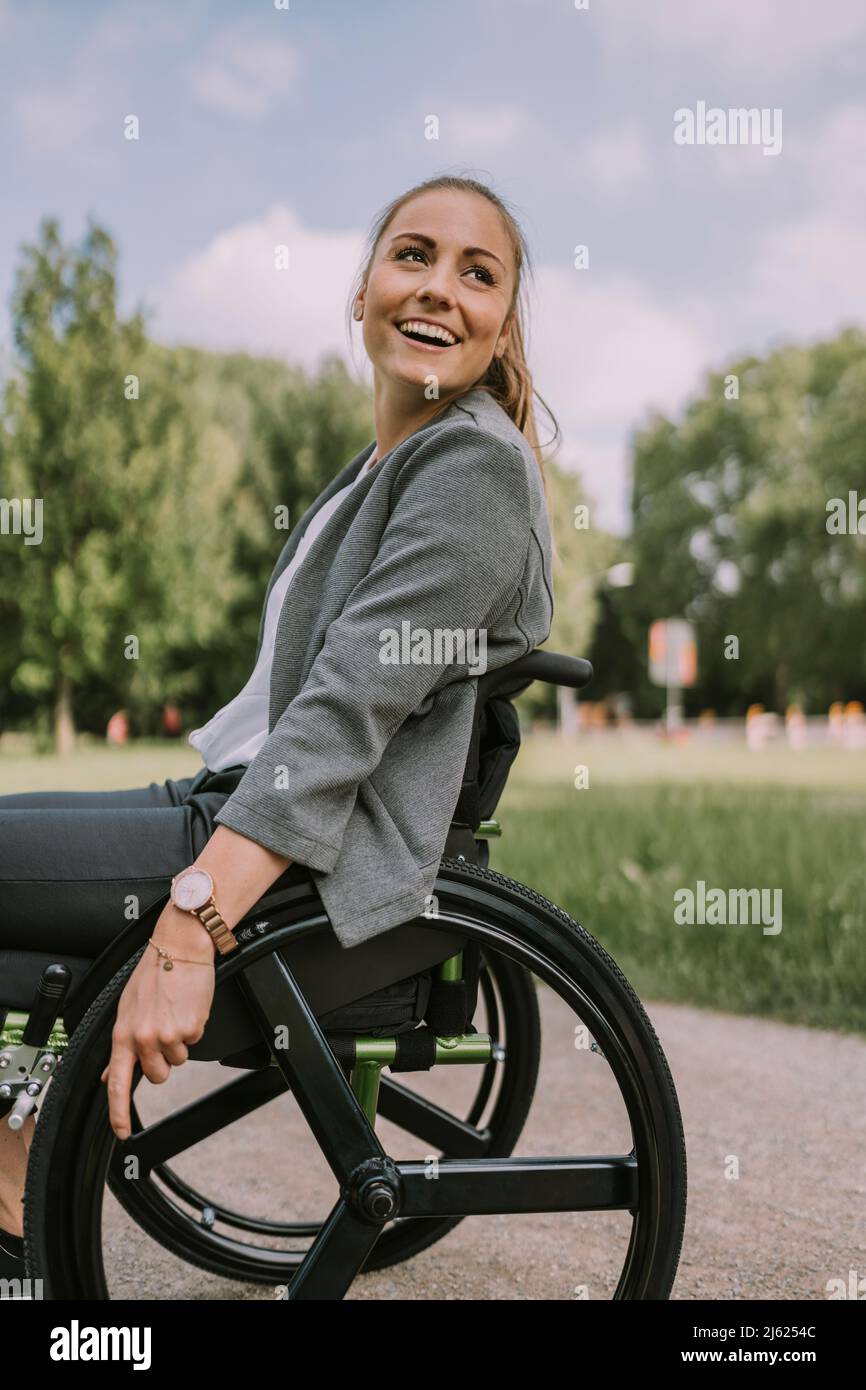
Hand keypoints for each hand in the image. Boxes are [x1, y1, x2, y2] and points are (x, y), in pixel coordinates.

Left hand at [100, 905, 215, 1140]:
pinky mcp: (191, 1028)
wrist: (180, 947)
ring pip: (179, 1060)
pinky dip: (194, 1027)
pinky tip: (187, 1007)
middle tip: (164, 1031)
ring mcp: (168, 1035)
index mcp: (123, 1034)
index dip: (119, 1113)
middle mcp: (143, 1038)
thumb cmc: (154, 973)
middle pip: (158, 1075)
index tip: (122, 1132)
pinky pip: (195, 1041)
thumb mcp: (128, 1009)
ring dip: (180, 1042)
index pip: (119, 1083)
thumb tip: (111, 1075)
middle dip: (164, 1060)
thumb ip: (121, 1044)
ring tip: (175, 1013)